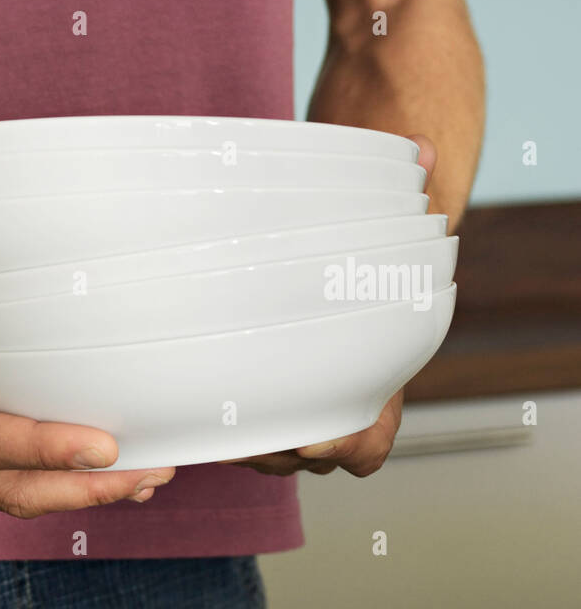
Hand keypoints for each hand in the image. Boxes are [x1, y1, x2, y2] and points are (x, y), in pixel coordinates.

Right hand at [0, 201, 173, 517]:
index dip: (40, 447)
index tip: (104, 446)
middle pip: (2, 486)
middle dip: (78, 489)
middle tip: (152, 472)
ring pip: (8, 490)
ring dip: (76, 492)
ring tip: (149, 475)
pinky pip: (4, 473)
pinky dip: (57, 476)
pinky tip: (107, 464)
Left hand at [222, 134, 435, 478]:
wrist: (338, 261)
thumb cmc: (363, 242)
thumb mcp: (386, 215)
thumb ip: (404, 188)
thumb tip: (421, 148)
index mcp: (377, 384)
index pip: (367, 445)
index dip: (345, 445)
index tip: (313, 439)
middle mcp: (336, 411)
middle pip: (301, 459)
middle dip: (268, 449)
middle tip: (230, 430)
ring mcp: (296, 416)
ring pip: (265, 455)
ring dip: (236, 446)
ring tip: (200, 426)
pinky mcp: (258, 408)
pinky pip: (239, 441)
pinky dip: (218, 437)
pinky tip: (187, 420)